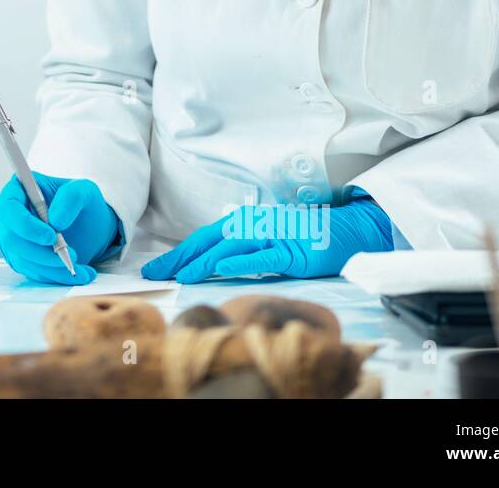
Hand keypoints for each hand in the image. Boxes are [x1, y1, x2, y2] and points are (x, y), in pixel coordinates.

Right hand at [0, 172, 122, 285]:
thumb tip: (56, 220)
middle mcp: (12, 217)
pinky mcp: (25, 260)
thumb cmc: (81, 202)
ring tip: (82, 266)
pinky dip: (58, 276)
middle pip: (12, 239)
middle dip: (40, 252)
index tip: (50, 236)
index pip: (8, 207)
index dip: (24, 224)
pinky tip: (81, 273)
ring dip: (52, 267)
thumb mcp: (84, 190)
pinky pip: (35, 273)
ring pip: (24, 260)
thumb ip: (71, 197)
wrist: (90, 226)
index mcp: (19, 190)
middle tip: (71, 254)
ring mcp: (16, 240)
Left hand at [142, 198, 393, 283]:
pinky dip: (242, 261)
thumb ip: (238, 249)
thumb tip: (207, 264)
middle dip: (180, 258)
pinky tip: (222, 266)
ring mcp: (273, 236)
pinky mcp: (292, 251)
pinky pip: (264, 257)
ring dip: (203, 261)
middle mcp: (253, 225)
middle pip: (209, 240)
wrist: (344, 231)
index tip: (155, 269)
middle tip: (155, 274)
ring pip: (231, 247)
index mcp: (243, 223)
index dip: (178, 253)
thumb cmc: (301, 238)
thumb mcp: (263, 241)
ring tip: (181, 274)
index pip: (203, 238)